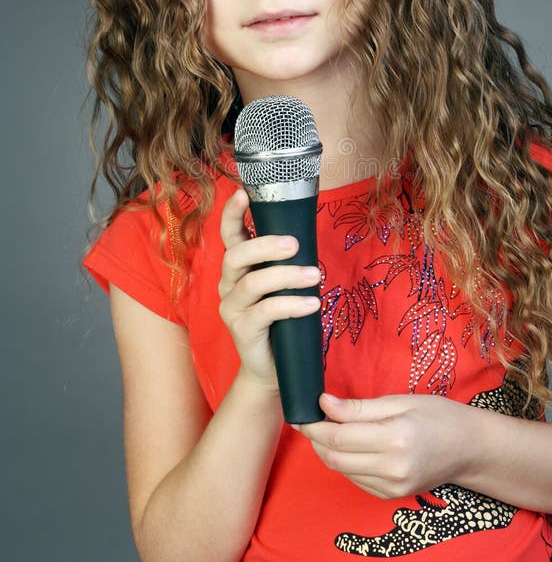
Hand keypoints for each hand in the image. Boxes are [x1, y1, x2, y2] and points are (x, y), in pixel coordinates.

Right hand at [218, 188, 321, 391]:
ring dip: (287, 276)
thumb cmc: (281, 320)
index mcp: (237, 269)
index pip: (229, 236)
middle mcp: (228, 285)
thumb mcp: (282, 286)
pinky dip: (292, 304)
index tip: (243, 193)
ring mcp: (231, 308)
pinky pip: (266, 311)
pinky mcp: (242, 330)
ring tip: (315, 276)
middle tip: (294, 244)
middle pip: (236, 256)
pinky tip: (312, 304)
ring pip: (253, 284)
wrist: (273, 369)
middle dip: (265, 245)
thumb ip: (285, 262)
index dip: (232, 213)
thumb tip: (306, 234)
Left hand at [298, 392, 479, 498]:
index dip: (314, 425)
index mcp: (395, 438)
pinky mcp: (392, 496)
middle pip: (334, 457)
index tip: (302, 412)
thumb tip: (323, 403)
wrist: (471, 449)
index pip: (339, 436)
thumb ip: (359, 407)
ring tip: (331, 429)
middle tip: (312, 419)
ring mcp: (393, 487)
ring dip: (328, 450)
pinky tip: (351, 446)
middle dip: (315, 438)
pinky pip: (355, 479)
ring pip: (341, 470)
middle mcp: (393, 468)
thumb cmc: (438, 416)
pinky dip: (345, 462)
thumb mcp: (400, 401)